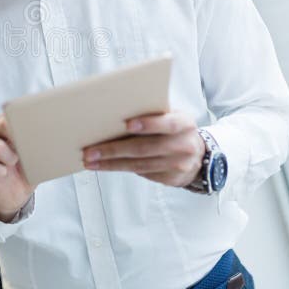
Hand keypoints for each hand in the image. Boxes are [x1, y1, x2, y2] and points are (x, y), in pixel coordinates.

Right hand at [0, 115, 34, 222]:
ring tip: (13, 162)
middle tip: (24, 151)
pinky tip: (3, 172)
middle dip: (18, 139)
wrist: (15, 194)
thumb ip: (38, 141)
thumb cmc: (25, 169)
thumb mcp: (35, 154)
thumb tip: (52, 135)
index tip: (33, 131)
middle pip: (3, 124)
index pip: (12, 111)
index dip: (23, 121)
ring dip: (9, 157)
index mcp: (5, 122)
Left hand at [82, 111, 204, 187]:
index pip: (168, 124)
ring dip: (111, 163)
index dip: (149, 124)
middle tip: (91, 150)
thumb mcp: (172, 116)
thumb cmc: (174, 129)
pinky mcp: (170, 178)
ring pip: (139, 164)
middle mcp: (183, 145)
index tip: (127, 124)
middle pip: (145, 148)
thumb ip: (153, 113)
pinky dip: (119, 168)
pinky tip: (103, 165)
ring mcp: (178, 164)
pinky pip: (141, 173)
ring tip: (90, 160)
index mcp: (184, 123)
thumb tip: (116, 110)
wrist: (198, 157)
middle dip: (114, 149)